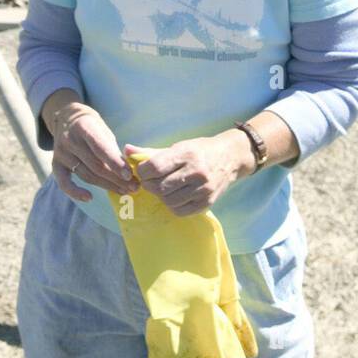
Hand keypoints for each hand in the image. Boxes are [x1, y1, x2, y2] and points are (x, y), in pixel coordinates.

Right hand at [48, 101, 137, 203]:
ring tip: (123, 191)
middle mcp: (70, 140)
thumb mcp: (103, 130)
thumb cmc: (92, 127)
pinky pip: (64, 183)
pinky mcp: (55, 164)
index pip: (101, 148)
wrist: (67, 119)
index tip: (130, 175)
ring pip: (86, 175)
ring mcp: (61, 153)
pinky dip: (75, 192)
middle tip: (134, 187)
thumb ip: (112, 149)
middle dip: (117, 179)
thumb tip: (128, 173)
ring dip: (106, 186)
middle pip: (96, 165)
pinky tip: (89, 198)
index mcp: (85, 127)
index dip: (116, 163)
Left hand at [128, 133, 251, 216]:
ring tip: (164, 188)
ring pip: (168, 201)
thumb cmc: (200, 151)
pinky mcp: (207, 202)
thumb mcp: (178, 147)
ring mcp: (203, 189)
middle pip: (160, 186)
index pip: (155, 167)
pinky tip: (175, 196)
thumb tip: (126, 150)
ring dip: (161, 196)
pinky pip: (180, 211)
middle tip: (151, 181)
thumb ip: (151, 152)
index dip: (143, 172)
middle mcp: (196, 172)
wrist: (231, 158)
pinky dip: (173, 206)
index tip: (143, 171)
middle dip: (150, 185)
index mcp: (186, 154)